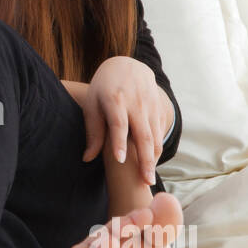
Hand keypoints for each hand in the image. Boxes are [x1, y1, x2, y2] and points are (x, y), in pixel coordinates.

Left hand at [81, 56, 171, 186]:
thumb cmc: (103, 88)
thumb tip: (87, 159)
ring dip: (153, 158)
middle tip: (144, 181)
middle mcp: (136, 103)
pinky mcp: (159, 109)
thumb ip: (93, 131)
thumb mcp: (92, 104)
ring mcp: (151, 106)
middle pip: (142, 134)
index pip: (118, 123)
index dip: (119, 142)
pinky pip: (160, 132)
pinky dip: (157, 150)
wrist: (129, 66)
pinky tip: (152, 165)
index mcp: (115, 99)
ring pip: (154, 136)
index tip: (119, 160)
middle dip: (144, 159)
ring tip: (149, 179)